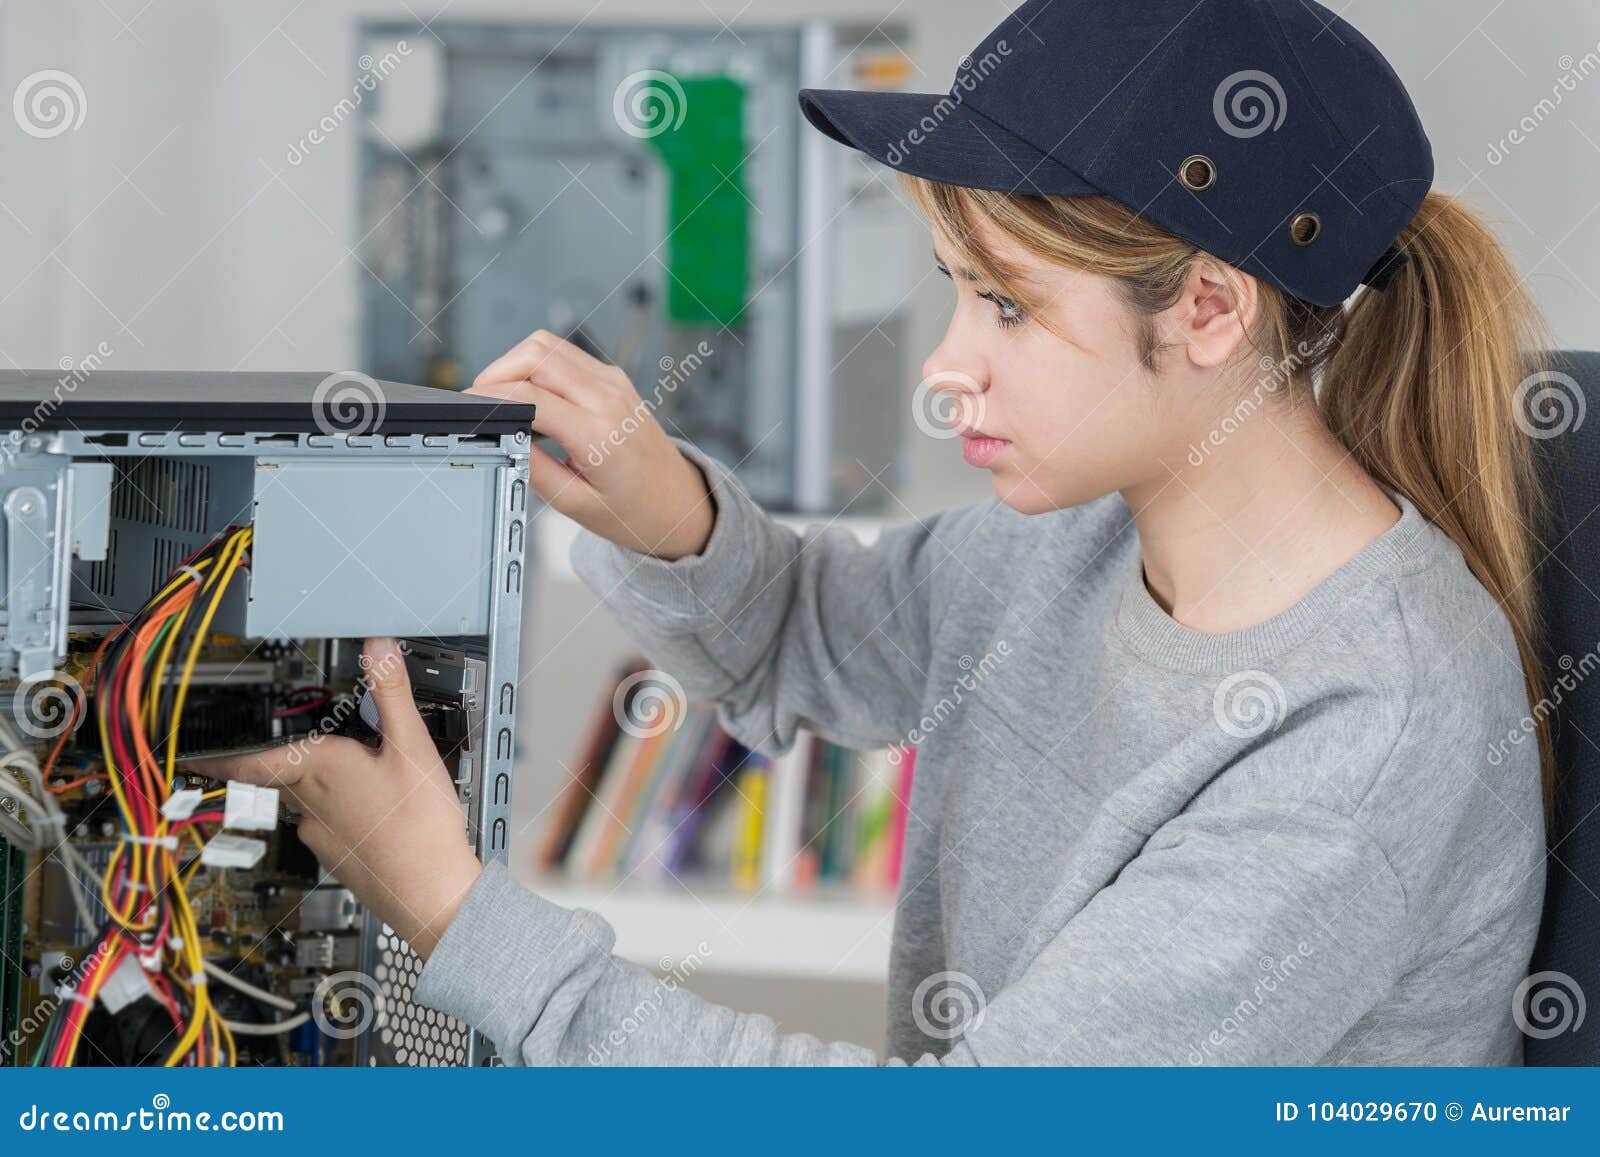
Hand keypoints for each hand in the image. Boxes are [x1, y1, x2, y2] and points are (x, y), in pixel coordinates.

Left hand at [193, 638, 480, 958]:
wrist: (431, 895)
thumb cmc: (420, 827)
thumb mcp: (413, 746)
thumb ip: (391, 693)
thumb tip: (376, 648)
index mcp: (318, 770)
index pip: (248, 760)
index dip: (215, 754)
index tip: (190, 750)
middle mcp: (309, 803)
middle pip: (275, 774)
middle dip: (275, 756)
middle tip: (280, 739)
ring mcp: (320, 834)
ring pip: (299, 798)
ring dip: (309, 781)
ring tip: (342, 766)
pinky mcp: (337, 856)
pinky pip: (322, 823)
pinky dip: (335, 808)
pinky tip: (368, 806)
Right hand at [468, 329, 714, 560]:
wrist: (676, 501)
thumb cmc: (633, 509)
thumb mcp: (574, 503)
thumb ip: (533, 466)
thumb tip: (501, 436)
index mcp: (598, 435)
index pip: (530, 396)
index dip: (490, 396)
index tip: (467, 404)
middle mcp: (608, 399)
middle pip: (536, 355)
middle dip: (496, 371)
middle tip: (478, 398)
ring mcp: (613, 382)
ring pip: (548, 345)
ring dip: (515, 362)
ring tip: (500, 394)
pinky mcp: (613, 377)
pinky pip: (565, 353)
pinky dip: (537, 364)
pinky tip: (528, 391)